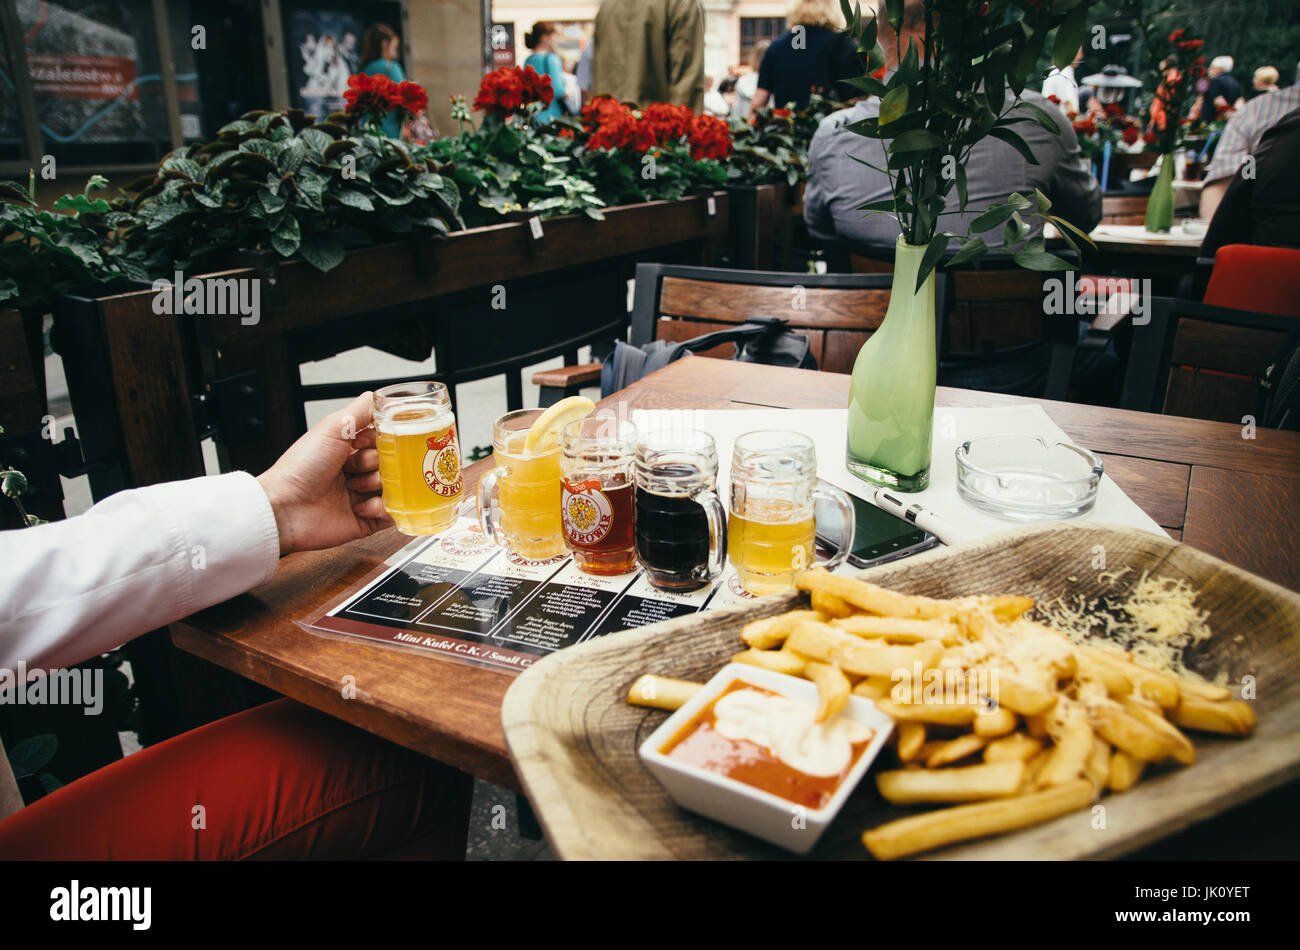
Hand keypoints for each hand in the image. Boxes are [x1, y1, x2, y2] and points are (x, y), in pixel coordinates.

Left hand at [256, 392, 392, 555]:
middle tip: (356, 466)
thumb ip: (362, 410)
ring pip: (395, 486)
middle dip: (380, 463)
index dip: (384, 440)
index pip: (385, 439)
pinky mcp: (366, 519)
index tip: (372, 442)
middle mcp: (357, 470)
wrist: (284, 508)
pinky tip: (360, 506)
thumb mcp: (333, 428)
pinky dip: (380, 508)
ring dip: (377, 485)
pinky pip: (391, 513)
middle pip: (393, 462)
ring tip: (355, 487)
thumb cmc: (300, 468)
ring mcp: (362, 495)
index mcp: (349, 448)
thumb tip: (382, 396)